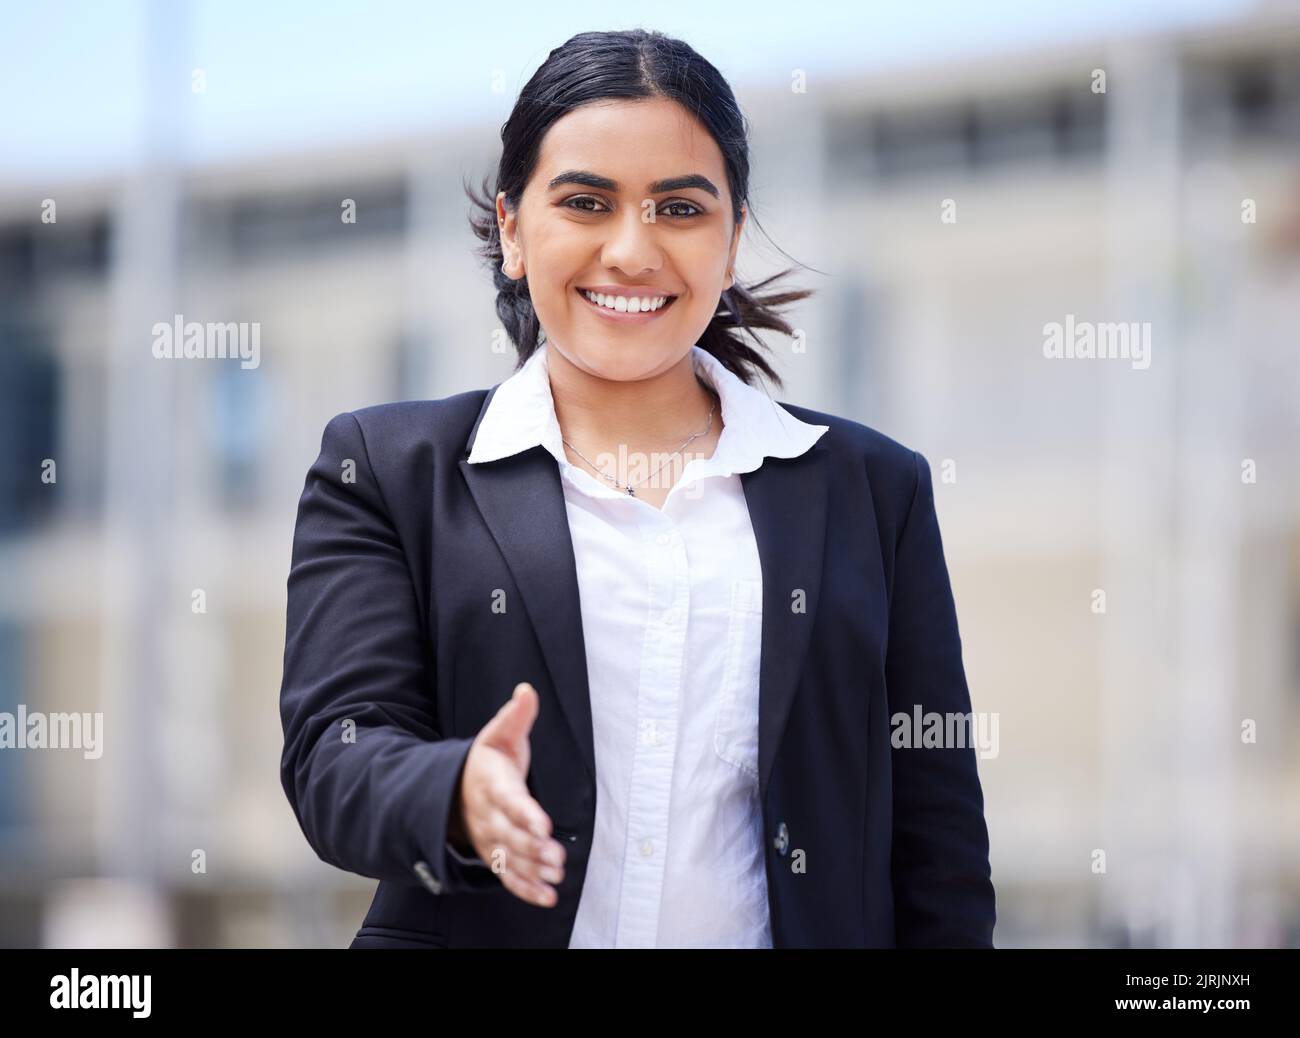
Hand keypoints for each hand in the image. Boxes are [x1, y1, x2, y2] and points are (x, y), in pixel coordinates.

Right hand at [454, 682, 566, 906]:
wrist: (453, 790)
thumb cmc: (486, 762)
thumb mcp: (498, 735)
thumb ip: (516, 716)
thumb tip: (527, 691)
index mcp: (493, 785)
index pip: (510, 800)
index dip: (526, 813)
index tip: (544, 824)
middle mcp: (490, 816)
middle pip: (510, 835)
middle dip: (533, 847)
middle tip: (557, 856)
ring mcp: (490, 839)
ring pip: (510, 858)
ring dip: (533, 870)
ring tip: (556, 876)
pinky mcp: (495, 855)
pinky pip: (508, 876)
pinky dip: (526, 889)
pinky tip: (547, 897)